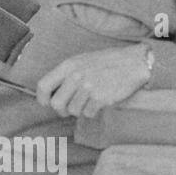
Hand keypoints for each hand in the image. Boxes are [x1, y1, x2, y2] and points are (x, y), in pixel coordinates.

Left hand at [36, 45, 150, 118]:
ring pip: (74, 111)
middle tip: (71, 107)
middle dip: (62, 110)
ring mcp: (88, 87)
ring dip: (81, 109)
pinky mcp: (100, 98)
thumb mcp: (82, 61)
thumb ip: (65, 75)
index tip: (47, 103)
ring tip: (91, 98)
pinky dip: (94, 111)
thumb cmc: (107, 63)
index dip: (42, 99)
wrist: (133, 63)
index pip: (43, 86)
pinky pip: (89, 113)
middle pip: (56, 104)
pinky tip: (101, 100)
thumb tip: (51, 94)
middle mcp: (76, 76)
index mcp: (68, 65)